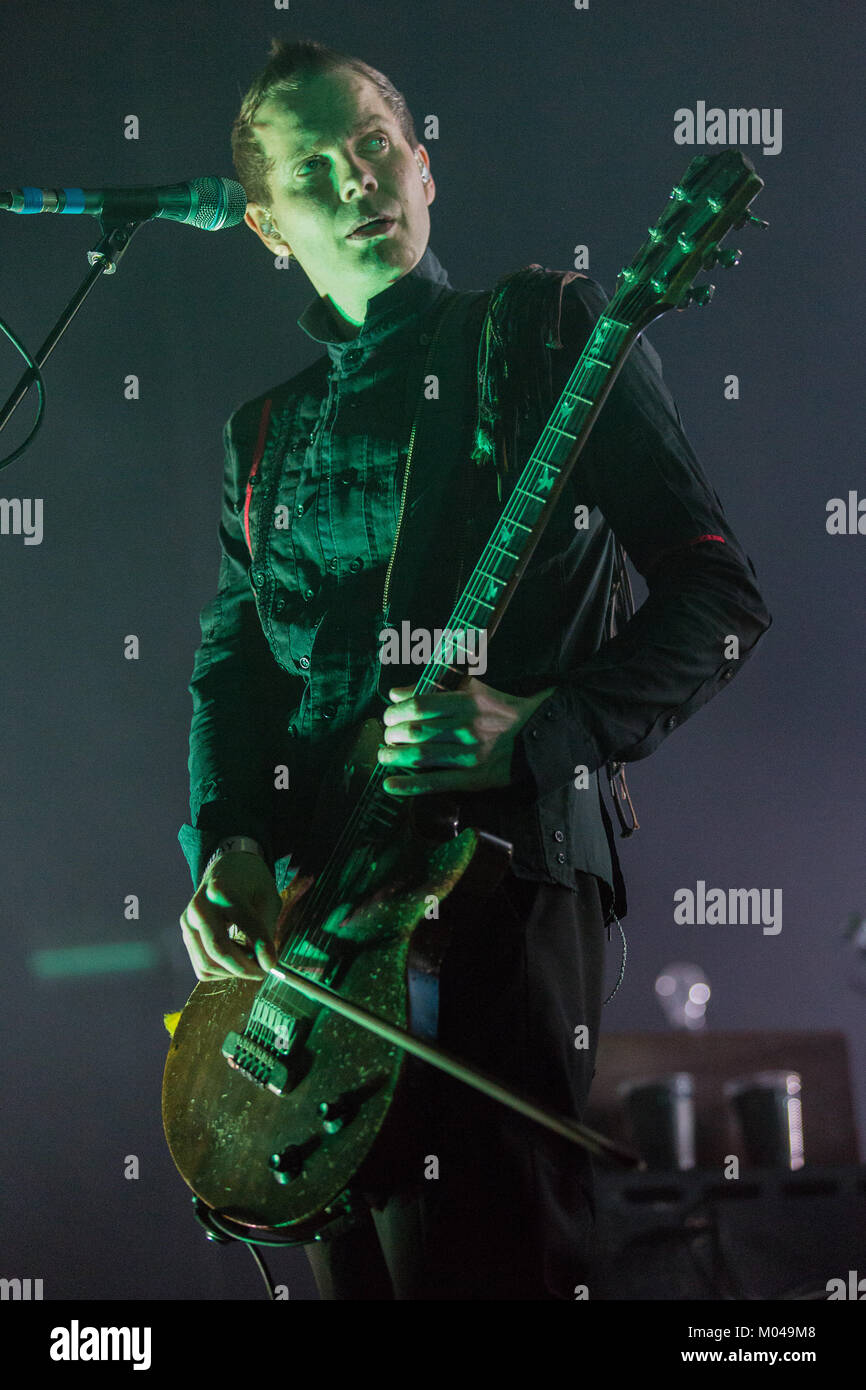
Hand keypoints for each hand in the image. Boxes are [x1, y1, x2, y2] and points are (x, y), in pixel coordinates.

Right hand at [179, 852, 281, 981]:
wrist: (227, 871)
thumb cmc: (251, 884)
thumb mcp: (268, 898)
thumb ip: (266, 928)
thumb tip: (266, 963)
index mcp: (222, 889)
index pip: (243, 921)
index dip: (260, 945)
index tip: (272, 964)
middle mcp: (199, 906)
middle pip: (218, 949)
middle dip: (244, 968)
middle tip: (264, 971)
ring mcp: (188, 922)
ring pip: (208, 964)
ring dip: (234, 971)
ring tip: (252, 960)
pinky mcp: (186, 936)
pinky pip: (203, 968)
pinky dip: (222, 971)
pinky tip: (237, 956)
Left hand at [377, 678, 555, 795]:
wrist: (538, 736)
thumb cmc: (499, 710)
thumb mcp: (472, 690)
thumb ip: (433, 689)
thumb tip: (396, 694)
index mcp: (467, 702)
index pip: (420, 705)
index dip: (396, 712)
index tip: (389, 716)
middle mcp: (467, 728)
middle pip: (416, 731)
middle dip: (392, 734)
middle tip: (387, 736)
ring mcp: (470, 756)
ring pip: (421, 757)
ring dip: (394, 757)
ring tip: (384, 756)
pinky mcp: (473, 779)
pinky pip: (435, 783)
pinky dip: (409, 786)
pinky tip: (390, 785)